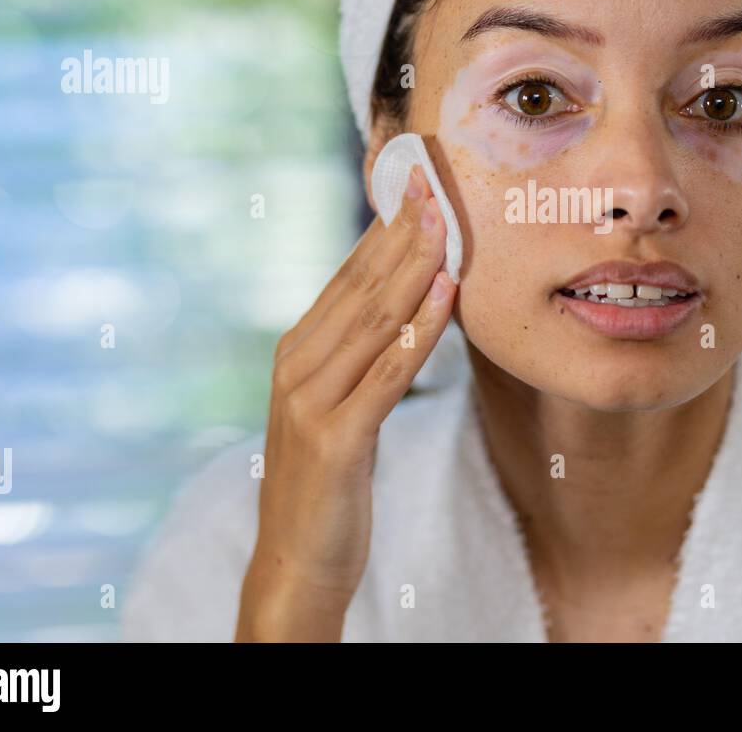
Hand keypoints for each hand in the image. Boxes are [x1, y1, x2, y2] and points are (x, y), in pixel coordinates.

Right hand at [235, 164, 456, 640]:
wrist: (296, 559)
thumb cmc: (328, 481)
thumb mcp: (340, 405)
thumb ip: (361, 355)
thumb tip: (408, 300)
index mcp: (297, 351)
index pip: (348, 276)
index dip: (385, 228)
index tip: (418, 184)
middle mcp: (297, 365)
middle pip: (360, 286)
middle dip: (401, 231)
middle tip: (434, 181)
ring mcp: (311, 400)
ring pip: (374, 319)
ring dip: (414, 267)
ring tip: (445, 222)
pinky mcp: (336, 438)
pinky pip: (387, 372)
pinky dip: (419, 330)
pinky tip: (445, 295)